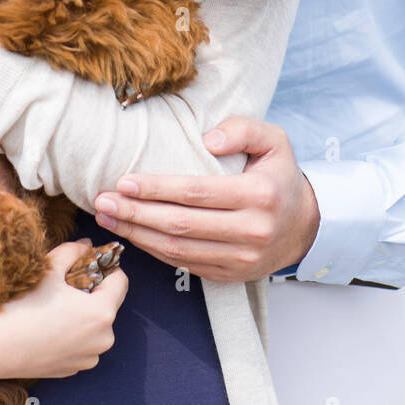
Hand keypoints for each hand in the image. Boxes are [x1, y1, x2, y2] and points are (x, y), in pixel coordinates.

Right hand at [0, 239, 128, 378]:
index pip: (121, 281)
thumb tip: (86, 245)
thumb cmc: (24, 305)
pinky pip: (81, 343)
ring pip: (94, 325)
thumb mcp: (52, 268)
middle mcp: (102, 339)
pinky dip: (72, 332)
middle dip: (92, 291)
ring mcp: (87, 358)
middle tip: (68, 282)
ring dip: (82, 313)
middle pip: (107, 304)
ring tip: (56, 304)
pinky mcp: (71, 369)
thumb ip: (74, 252)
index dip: (107, 267)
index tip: (91, 261)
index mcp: (102, 313)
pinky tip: (49, 324)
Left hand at [93, 116, 320, 281]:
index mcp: (258, 195)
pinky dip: (154, 251)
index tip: (123, 181)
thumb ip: (243, 129)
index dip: (156, 188)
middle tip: (101, 202)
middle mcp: (250, 231)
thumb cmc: (278, 175)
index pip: (196, 192)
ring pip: (178, 249)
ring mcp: (240, 259)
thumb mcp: (274, 139)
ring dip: (137, 235)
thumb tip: (208, 138)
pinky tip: (132, 235)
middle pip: (180, 224)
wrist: (303, 225)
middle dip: (136, 213)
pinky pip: (184, 264)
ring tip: (107, 219)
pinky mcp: (230, 275)